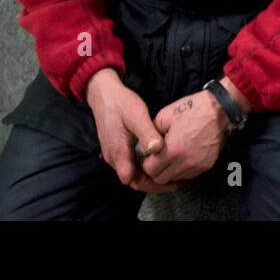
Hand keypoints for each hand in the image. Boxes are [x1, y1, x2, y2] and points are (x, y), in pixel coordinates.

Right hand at [85, 68, 167, 192]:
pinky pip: (131, 163)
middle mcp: (114, 158)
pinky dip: (145, 166)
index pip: (134, 181)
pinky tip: (158, 160)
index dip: (152, 184)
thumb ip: (146, 133)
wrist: (104, 94)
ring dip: (150, 175)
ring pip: (133, 172)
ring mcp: (115, 154)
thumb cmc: (120, 103)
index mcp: (118, 153)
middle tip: (175, 182)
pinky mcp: (118, 148)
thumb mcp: (136, 115)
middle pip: (134, 180)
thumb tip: (157, 149)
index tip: (170, 183)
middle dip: (155, 183)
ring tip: (171, 173)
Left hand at [139, 92, 229, 187]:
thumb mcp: (165, 116)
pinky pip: (188, 174)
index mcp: (173, 150)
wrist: (220, 110)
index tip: (148, 156)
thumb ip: (150, 133)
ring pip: (175, 179)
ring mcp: (197, 166)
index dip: (146, 163)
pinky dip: (182, 168)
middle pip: (161, 179)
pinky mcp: (206, 166)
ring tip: (171, 155)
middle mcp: (185, 162)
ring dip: (170, 170)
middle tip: (157, 158)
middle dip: (156, 170)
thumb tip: (143, 145)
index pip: (150, 170)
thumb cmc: (193, 109)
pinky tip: (183, 155)